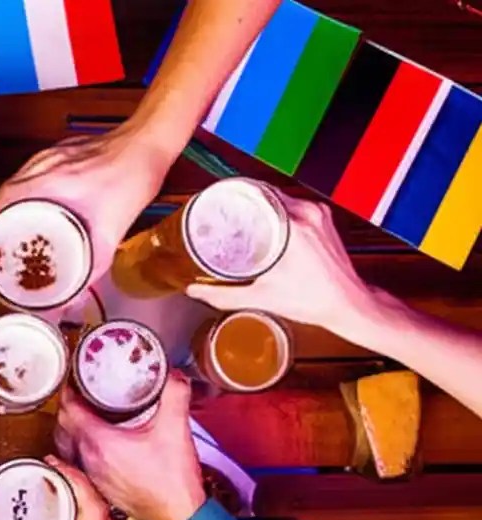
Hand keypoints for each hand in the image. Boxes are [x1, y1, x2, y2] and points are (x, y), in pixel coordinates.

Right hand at [0, 126, 172, 288]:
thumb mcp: (112, 229)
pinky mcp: (60, 152)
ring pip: (17, 182)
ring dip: (7, 205)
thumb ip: (94, 265)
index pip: (2, 202)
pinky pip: (32, 174)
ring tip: (6, 229)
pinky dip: (25, 193)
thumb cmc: (132, 178)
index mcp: (48, 181)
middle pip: (4, 194)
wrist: (148, 142)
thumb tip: (77, 296)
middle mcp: (42, 165)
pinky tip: (33, 206)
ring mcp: (50, 155)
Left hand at [55, 372, 204, 519]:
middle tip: (80, 391)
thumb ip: (175, 394)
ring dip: (70, 427)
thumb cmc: (173, 483)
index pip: (68, 410)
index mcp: (99, 443)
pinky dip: (78, 446)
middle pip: (63, 426)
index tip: (74, 379)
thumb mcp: (176, 429)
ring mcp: (92, 475)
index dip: (68, 390)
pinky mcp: (100, 485)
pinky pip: (77, 460)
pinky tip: (92, 442)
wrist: (178, 518)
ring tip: (83, 413)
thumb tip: (172, 375)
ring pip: (67, 444)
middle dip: (68, 406)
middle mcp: (89, 460)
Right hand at [186, 196, 373, 328]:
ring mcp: (319, 215)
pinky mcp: (325, 220)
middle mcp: (308, 214)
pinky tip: (265, 219)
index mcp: (293, 226)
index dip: (235, 192)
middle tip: (224, 209)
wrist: (348, 304)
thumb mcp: (262, 298)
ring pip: (282, 197)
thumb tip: (195, 292)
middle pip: (268, 193)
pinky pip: (295, 204)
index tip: (218, 196)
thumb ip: (224, 295)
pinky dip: (278, 208)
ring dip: (262, 203)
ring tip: (242, 213)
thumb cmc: (313, 300)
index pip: (258, 193)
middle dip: (245, 198)